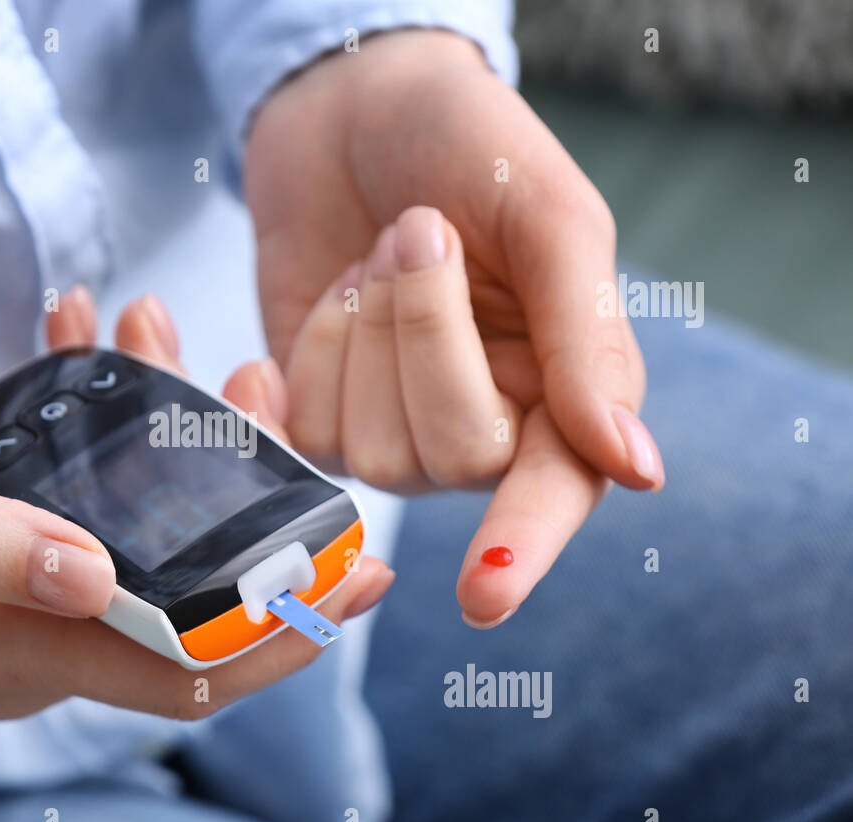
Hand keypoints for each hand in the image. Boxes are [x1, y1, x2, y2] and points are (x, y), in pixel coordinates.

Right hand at [0, 289, 392, 719]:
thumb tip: (100, 582)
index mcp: (6, 648)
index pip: (184, 672)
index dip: (283, 633)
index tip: (358, 572)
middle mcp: (26, 641)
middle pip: (186, 603)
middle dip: (239, 501)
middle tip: (252, 383)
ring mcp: (18, 600)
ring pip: (146, 540)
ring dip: (173, 438)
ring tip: (159, 328)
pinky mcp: (6, 555)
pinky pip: (93, 504)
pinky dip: (113, 429)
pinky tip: (96, 339)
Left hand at [245, 29, 663, 627]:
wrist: (354, 111)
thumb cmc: (469, 149)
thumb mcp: (548, 215)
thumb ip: (587, 338)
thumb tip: (634, 468)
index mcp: (565, 389)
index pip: (553, 495)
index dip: (520, 548)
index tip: (485, 599)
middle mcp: (483, 429)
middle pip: (442, 457)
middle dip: (421, 332)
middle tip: (423, 229)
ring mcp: (395, 430)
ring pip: (365, 448)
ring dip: (363, 328)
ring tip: (381, 255)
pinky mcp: (320, 416)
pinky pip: (299, 427)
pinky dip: (310, 346)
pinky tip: (332, 295)